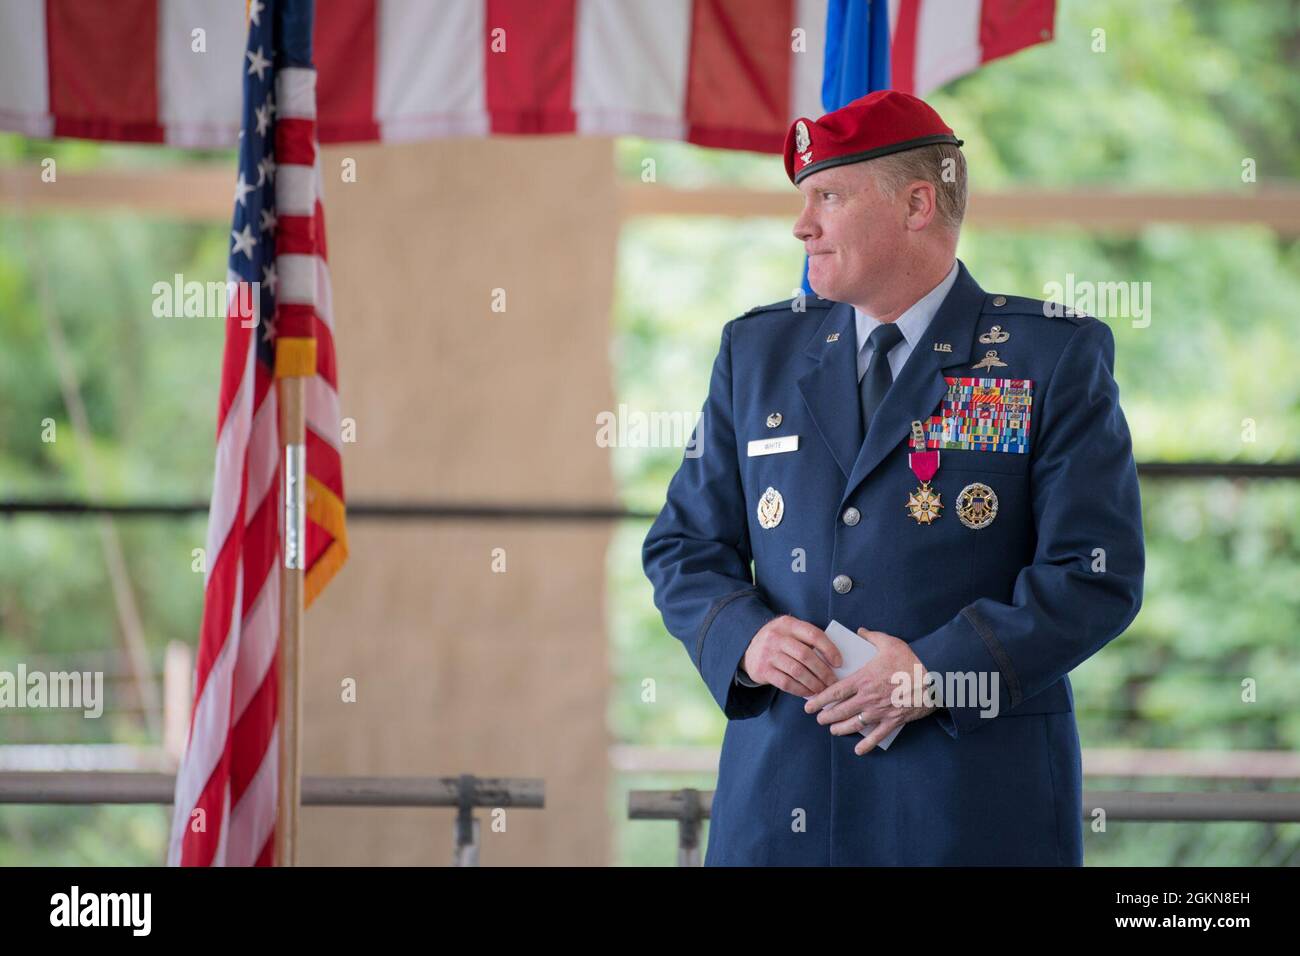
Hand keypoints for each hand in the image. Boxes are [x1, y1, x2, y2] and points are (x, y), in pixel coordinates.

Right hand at [741, 615, 842, 696]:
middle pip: (806, 655)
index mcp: (787, 624)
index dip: (829, 649)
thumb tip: (835, 659)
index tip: (839, 663)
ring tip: (823, 689)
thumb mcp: (789, 632)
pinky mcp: (763, 670)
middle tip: (833, 682)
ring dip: (813, 683)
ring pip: (797, 671)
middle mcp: (776, 637)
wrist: (747, 650)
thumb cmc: (778, 642)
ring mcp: (768, 654)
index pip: (813, 634)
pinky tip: (809, 692)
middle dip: (823, 671)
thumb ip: (807, 639)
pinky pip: (786, 683)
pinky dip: (800, 689)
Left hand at [802, 628, 935, 755]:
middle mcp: (868, 698)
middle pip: (840, 711)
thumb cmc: (911, 660)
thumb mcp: (890, 643)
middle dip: (826, 717)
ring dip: (840, 729)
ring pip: (854, 724)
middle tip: (819, 719)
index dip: (819, 700)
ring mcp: (880, 711)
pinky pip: (877, 736)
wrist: (935, 678)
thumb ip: (872, 637)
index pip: (834, 693)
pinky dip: (866, 745)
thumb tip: (860, 630)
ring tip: (833, 730)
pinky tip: (858, 750)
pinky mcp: (893, 721)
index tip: (808, 706)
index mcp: (863, 679)